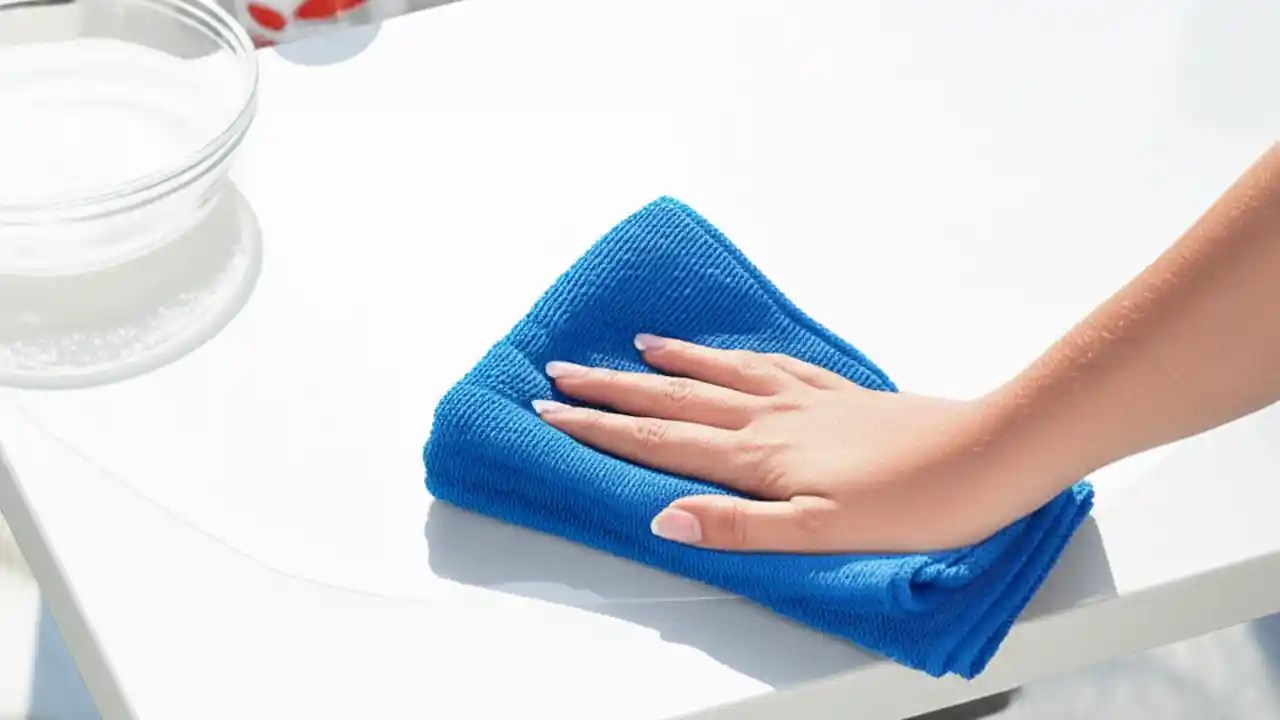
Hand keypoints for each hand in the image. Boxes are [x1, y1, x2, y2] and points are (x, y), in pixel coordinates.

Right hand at [534, 334, 1025, 553]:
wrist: (985, 455)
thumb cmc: (911, 503)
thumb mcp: (819, 533)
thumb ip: (738, 526)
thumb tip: (663, 519)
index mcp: (759, 456)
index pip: (661, 442)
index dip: (602, 430)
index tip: (552, 412)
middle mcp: (772, 418)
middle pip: (675, 400)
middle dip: (612, 390)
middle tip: (562, 373)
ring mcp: (805, 400)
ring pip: (717, 376)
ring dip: (667, 364)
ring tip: (631, 349)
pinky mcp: (837, 394)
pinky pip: (770, 366)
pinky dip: (733, 359)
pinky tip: (728, 356)